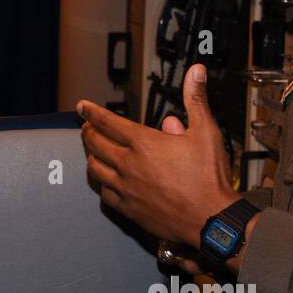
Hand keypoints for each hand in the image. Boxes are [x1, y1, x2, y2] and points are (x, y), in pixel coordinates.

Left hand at [78, 64, 238, 248]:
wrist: (211, 219)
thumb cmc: (209, 178)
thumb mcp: (206, 132)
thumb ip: (196, 100)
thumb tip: (196, 72)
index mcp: (144, 143)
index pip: (107, 122)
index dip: (92, 111)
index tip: (82, 106)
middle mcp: (129, 165)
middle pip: (95, 144)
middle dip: (88, 132)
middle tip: (86, 127)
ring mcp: (126, 188)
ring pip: (94, 169)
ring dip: (91, 157)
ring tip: (93, 151)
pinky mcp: (128, 209)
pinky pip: (105, 194)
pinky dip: (102, 184)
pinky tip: (105, 181)